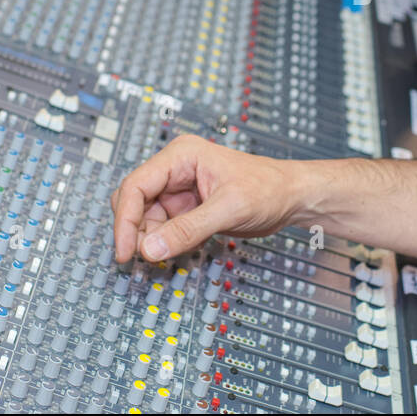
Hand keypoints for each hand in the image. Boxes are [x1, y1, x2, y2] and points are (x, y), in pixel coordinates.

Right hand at [111, 134, 304, 262]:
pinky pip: (162, 227)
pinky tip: (175, 251)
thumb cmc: (269, 188)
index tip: (126, 251)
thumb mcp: (229, 209)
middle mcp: (175, 170)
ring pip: (145, 218)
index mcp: (181, 156)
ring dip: (149, 239)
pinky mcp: (186, 208)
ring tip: (166, 255)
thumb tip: (150, 249)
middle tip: (140, 259)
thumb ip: (188, 230)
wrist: (291, 196)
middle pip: (134, 201)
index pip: (136, 186)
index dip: (125, 220)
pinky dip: (163, 242)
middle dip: (134, 230)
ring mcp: (179, 190)